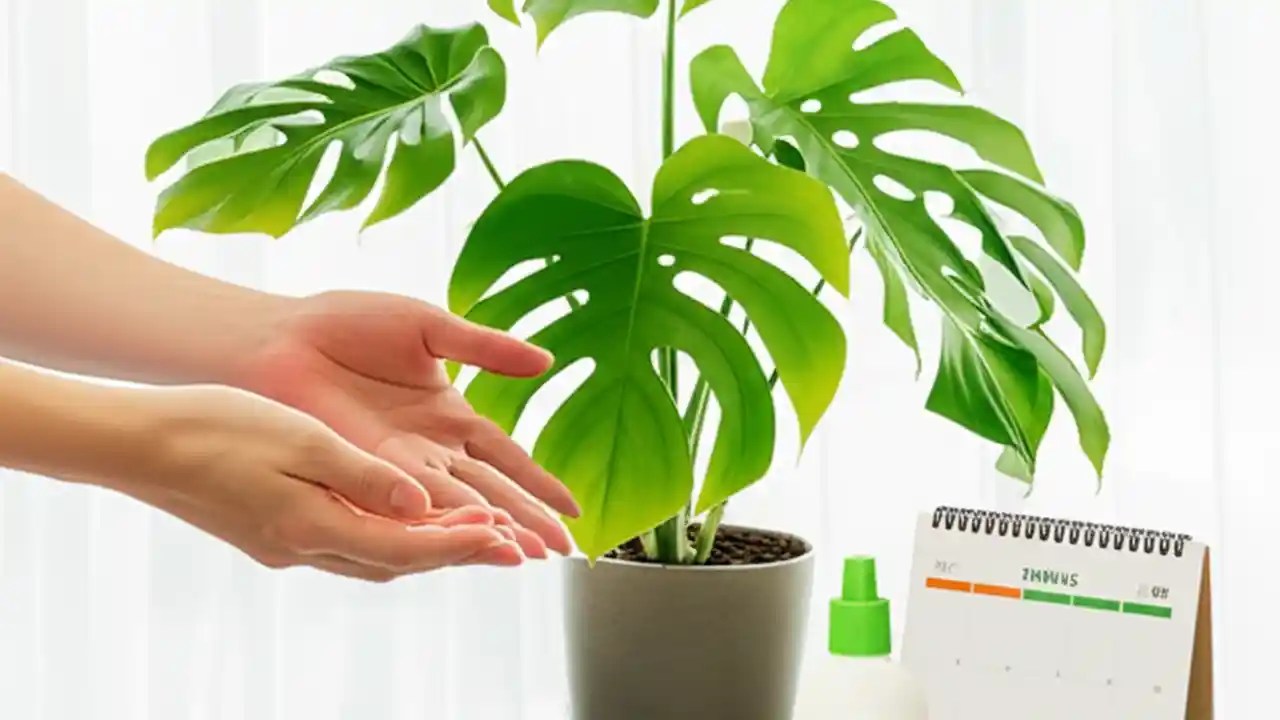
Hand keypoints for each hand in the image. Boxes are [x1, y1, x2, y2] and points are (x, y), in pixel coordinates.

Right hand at [119, 385, 523, 581]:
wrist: (140, 442)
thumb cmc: (217, 429)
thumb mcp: (302, 442)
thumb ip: (365, 478)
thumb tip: (423, 508)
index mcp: (314, 528)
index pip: (409, 550)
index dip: (462, 545)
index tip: (509, 538)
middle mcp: (305, 548)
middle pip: (400, 563)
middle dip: (457, 553)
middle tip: (512, 545)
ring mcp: (288, 545)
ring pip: (376, 558)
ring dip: (425, 547)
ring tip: (474, 530)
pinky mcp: (275, 532)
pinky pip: (349, 543)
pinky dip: (388, 535)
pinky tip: (403, 516)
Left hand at [234, 291, 579, 558]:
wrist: (283, 337)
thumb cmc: (347, 324)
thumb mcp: (430, 327)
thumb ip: (485, 348)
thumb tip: (547, 362)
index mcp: (451, 415)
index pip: (508, 458)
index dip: (541, 483)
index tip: (573, 511)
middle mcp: (431, 449)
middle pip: (491, 492)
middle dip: (528, 520)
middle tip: (564, 551)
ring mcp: (398, 467)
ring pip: (456, 506)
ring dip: (490, 530)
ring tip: (526, 556)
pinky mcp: (365, 474)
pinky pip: (410, 505)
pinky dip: (440, 524)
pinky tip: (467, 541)